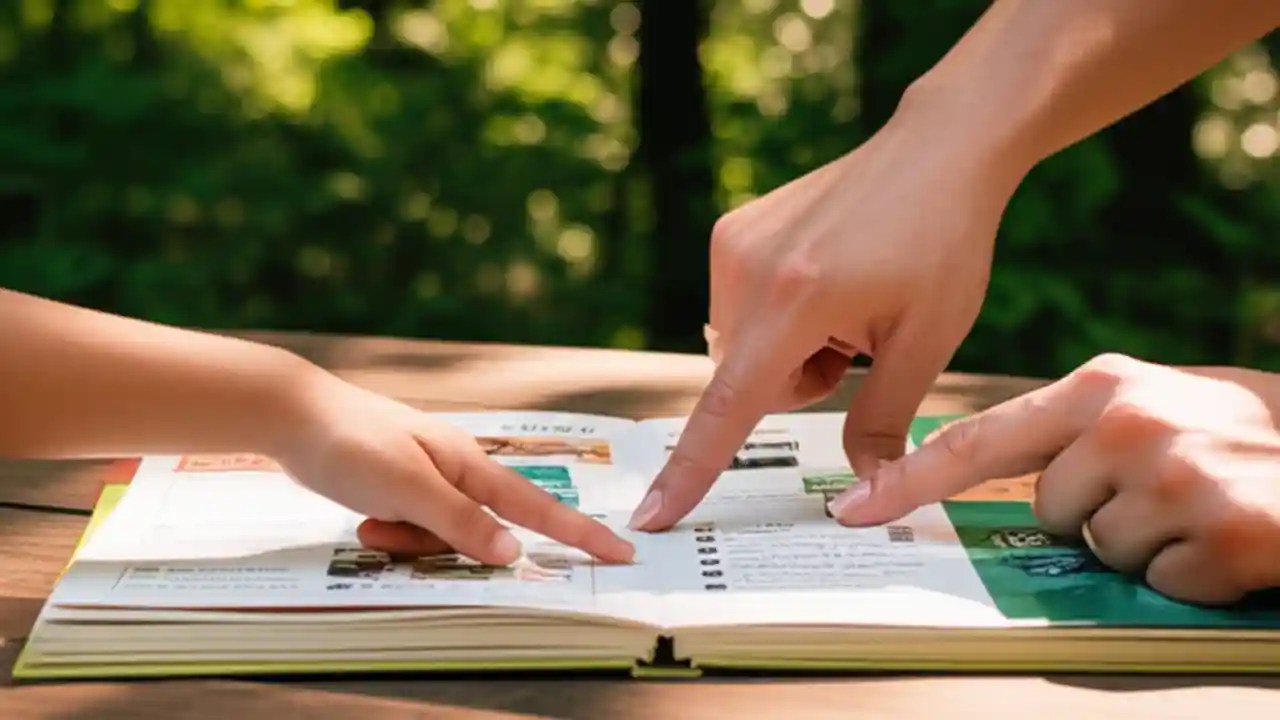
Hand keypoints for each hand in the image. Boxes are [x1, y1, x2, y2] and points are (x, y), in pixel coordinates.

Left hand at [274, 372, 634, 564]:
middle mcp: (457, 471)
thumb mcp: (408, 489)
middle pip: (477, 534)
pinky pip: (414, 530)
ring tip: (368, 519)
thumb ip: (462, 523)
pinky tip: (363, 516)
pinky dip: (390, 533)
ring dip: (406, 541)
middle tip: (388, 528)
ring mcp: (430, 478)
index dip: (579, 534)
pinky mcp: (403, 487)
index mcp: (470, 466)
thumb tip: (516, 553)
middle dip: (440, 548)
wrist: (292, 415)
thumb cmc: (351, 444)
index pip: (537, 508)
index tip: (622, 552)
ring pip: (441, 538)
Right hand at [630, 104, 1028, 530]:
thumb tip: (863, 492)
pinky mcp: (730, 230)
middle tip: (857, 340)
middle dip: (796, 381)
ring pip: (740, 349)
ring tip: (843, 302)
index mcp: (797, 300)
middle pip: (745, 381)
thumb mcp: (928, 341)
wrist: (937, 152)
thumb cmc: (943, 242)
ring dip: (786, 350)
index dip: (691, 471)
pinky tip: (825, 277)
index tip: (650, 516)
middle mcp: (746, 268)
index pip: (731, 406)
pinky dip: (777, 316)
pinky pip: (738, 310)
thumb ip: (883, 421)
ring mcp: (732, 243)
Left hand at [830, 353, 1279, 604]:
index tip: (854, 509)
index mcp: (1102, 386)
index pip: (979, 441)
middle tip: (1164, 490)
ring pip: (1102, 551)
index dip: (911, 480)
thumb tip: (1015, 479)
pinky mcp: (1225, 530)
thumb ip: (1083, 428)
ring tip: (1203, 507)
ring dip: (1148, 547)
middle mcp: (1128, 422)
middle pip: (1048, 510)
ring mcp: (1175, 475)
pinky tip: (1234, 536)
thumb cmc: (1248, 430)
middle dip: (1095, 516)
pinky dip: (1197, 575)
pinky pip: (1165, 582)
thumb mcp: (1160, 400)